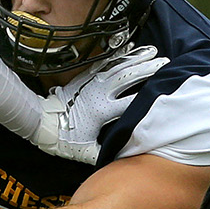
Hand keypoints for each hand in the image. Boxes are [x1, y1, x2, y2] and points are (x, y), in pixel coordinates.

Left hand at [31, 45, 167, 162]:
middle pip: (128, 77)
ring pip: (119, 66)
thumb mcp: (86, 151)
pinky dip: (120, 56)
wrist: (44, 122)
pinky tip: (130, 49)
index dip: (148, 96)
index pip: (130, 102)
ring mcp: (93, 82)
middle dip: (148, 69)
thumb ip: (105, 154)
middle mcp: (100, 92)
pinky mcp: (87, 77)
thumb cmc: (65, 138)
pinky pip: (107, 64)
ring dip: (137, 58)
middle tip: (165, 62)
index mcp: (102, 111)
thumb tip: (121, 158)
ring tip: (153, 51)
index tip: (164, 90)